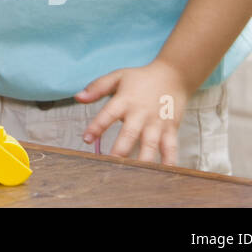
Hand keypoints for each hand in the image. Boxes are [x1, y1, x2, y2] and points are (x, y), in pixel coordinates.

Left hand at [75, 59, 193, 164]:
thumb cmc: (140, 78)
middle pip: (130, 134)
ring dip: (142, 161)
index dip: (97, 127)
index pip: (108, 114)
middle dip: (120, 151)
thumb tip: (78, 97)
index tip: (87, 139)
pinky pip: (171, 148)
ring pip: (150, 145)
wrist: (173, 75)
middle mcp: (141, 114)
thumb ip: (97, 87)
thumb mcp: (117, 77)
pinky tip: (164, 175)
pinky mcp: (171, 129)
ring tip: (134, 175)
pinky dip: (169, 162)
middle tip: (110, 165)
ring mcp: (157, 123)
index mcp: (125, 100)